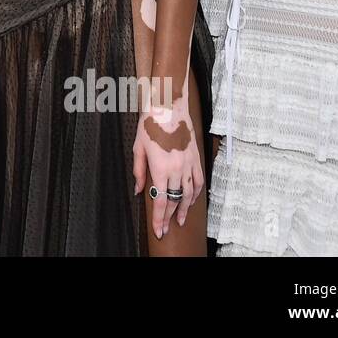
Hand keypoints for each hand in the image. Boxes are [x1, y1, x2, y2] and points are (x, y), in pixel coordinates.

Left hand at [133, 96, 203, 239]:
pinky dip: (195, 194)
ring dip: (185, 209)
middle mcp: (176, 169)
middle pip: (175, 200)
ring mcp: (188, 164)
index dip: (160, 219)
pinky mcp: (196, 158)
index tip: (159, 230)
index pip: (161, 201)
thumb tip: (140, 190)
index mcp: (160, 168)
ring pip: (189, 194)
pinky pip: (198, 181)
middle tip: (167, 229)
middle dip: (170, 217)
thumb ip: (139, 172)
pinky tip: (191, 200)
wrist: (168, 107)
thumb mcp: (138, 148)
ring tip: (181, 220)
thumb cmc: (150, 125)